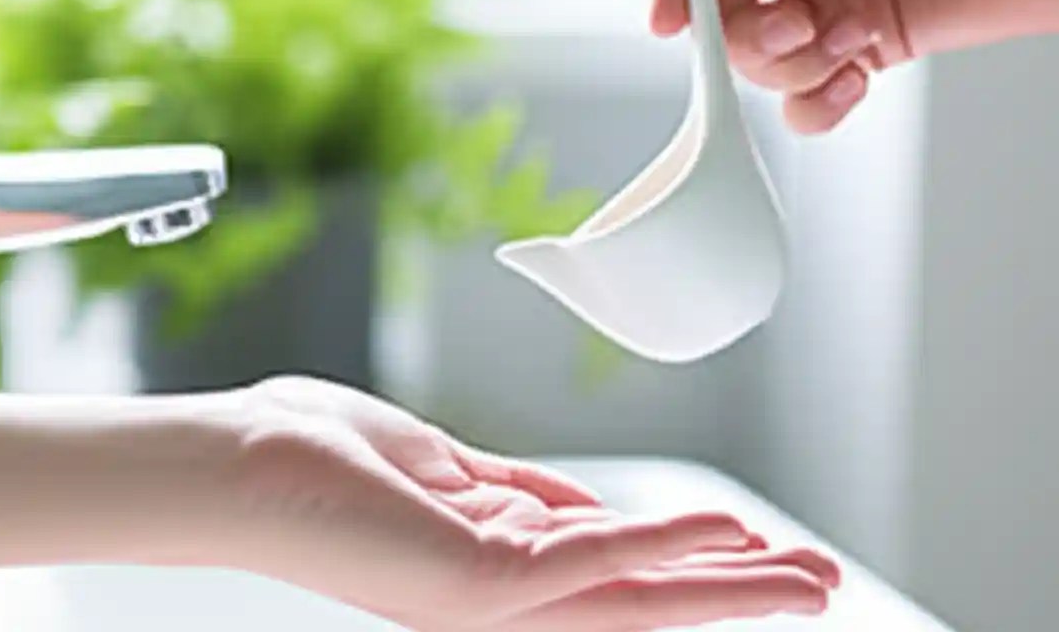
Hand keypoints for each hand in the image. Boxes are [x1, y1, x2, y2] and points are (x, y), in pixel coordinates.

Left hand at [212, 377, 839, 630]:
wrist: (240, 465)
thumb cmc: (323, 459)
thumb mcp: (452, 473)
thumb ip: (525, 495)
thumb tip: (599, 510)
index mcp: (495, 567)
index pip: (615, 569)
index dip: (692, 558)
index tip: (750, 544)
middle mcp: (502, 596)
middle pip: (643, 599)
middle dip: (736, 589)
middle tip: (818, 585)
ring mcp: (491, 595)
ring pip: (636, 594)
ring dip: (729, 583)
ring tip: (807, 579)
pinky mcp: (477, 578)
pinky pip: (590, 558)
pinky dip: (663, 543)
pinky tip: (723, 536)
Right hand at [653, 0, 1058, 132]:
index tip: (668, 18)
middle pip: (723, 6)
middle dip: (746, 31)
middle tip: (793, 26)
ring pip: (761, 56)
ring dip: (791, 66)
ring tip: (845, 47)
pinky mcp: (865, 46)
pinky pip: (809, 94)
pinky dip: (821, 104)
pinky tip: (853, 82)